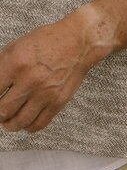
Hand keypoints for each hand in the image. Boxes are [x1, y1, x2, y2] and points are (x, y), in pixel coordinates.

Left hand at [0, 10, 104, 132]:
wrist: (77, 43)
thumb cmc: (47, 42)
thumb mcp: (16, 47)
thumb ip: (2, 66)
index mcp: (15, 63)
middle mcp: (29, 80)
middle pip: (4, 109)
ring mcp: (44, 93)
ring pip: (21, 121)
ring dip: (10, 125)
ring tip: (7, 124)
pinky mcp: (57, 102)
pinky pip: (40, 123)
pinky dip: (29, 127)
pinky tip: (25, 124)